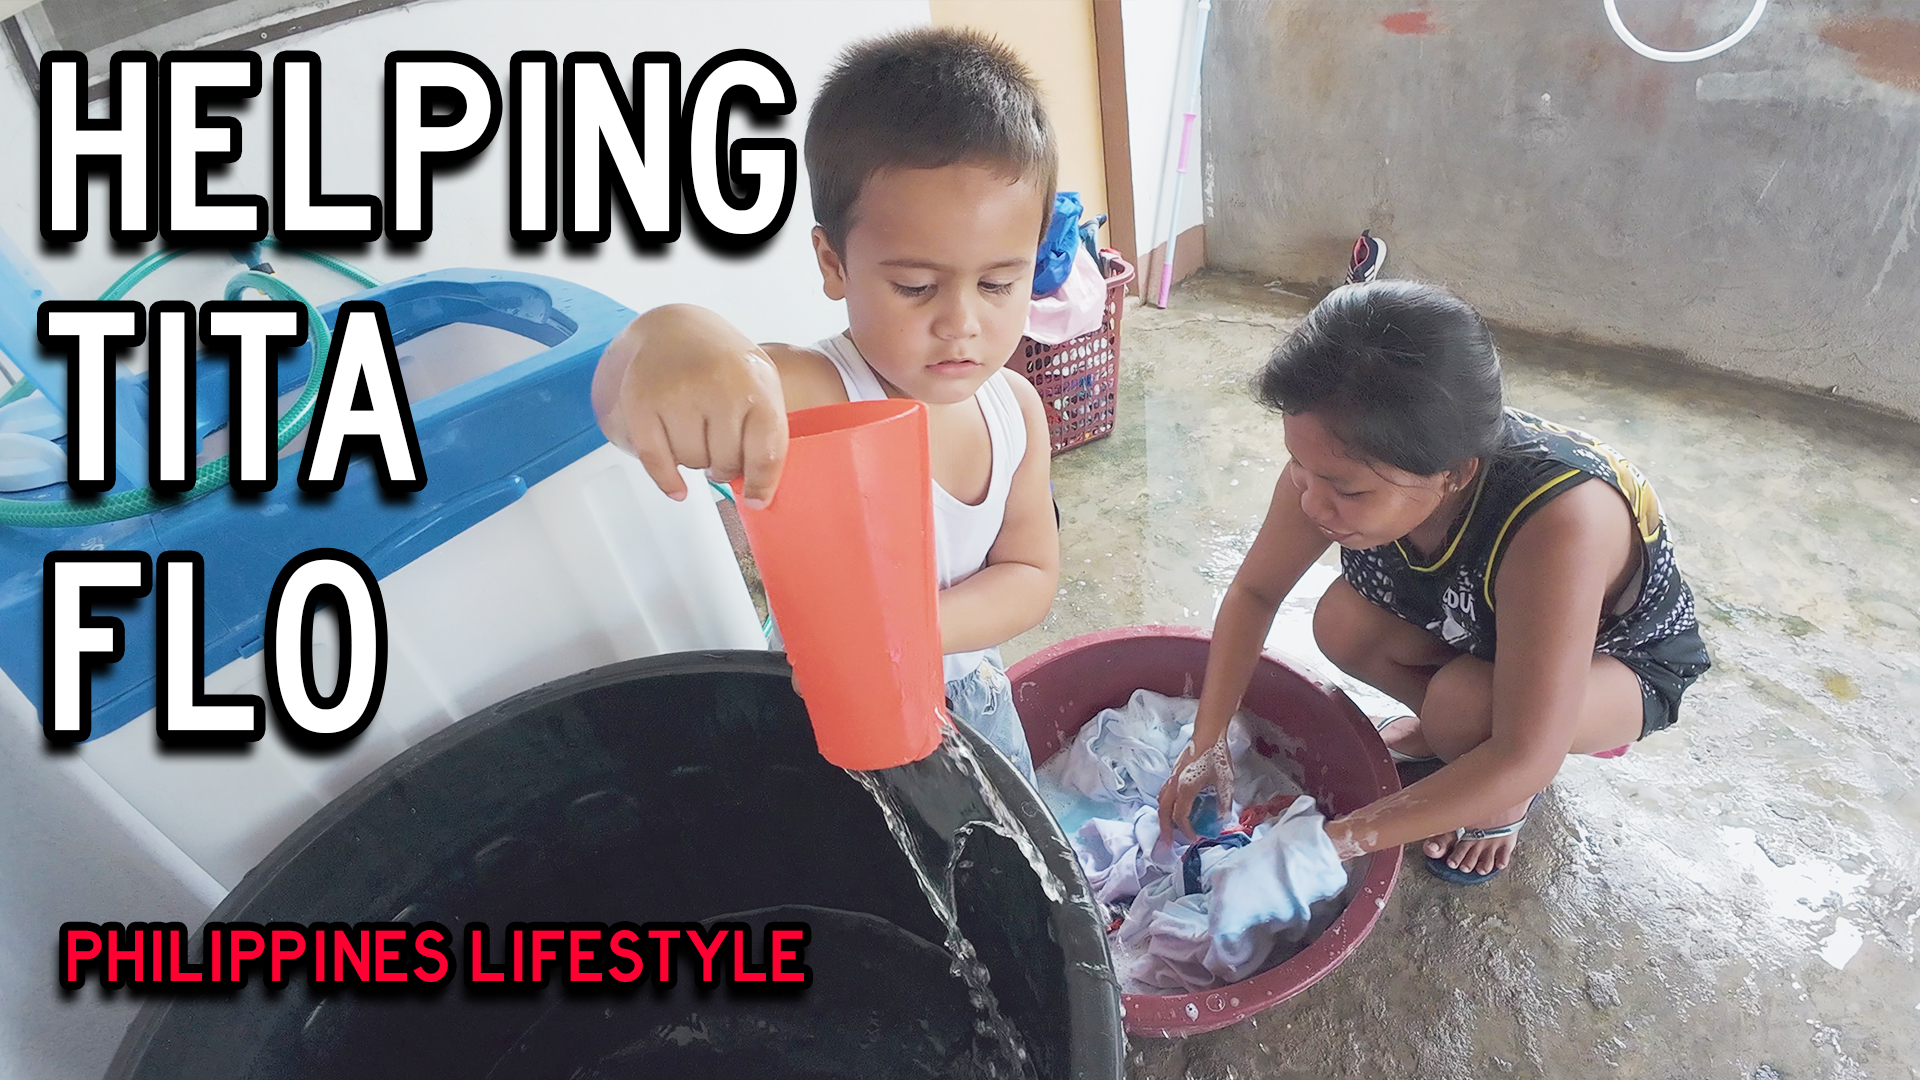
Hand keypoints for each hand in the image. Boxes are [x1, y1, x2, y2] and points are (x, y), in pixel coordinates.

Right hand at [594, 306, 788, 506]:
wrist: (675, 328)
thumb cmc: (724, 362)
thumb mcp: (760, 384)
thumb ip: (766, 434)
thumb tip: (757, 494)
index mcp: (755, 383)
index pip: (766, 451)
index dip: (762, 483)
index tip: (757, 500)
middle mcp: (717, 387)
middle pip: (726, 462)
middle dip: (725, 464)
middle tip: (721, 448)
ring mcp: (677, 394)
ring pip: (692, 463)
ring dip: (696, 460)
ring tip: (698, 434)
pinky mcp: (642, 402)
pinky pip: (656, 461)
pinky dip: (668, 481)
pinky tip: (677, 489)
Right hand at [1156, 731, 1233, 847]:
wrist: (1208, 735)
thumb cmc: (1216, 757)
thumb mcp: (1225, 782)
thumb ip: (1223, 803)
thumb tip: (1221, 820)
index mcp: (1186, 788)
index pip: (1180, 815)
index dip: (1185, 830)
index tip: (1194, 838)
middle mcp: (1174, 785)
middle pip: (1163, 811)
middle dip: (1165, 828)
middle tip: (1168, 843)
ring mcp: (1172, 778)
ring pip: (1161, 801)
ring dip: (1163, 816)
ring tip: (1168, 828)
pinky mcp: (1173, 773)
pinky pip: (1163, 793)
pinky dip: (1165, 805)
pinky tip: (1172, 808)